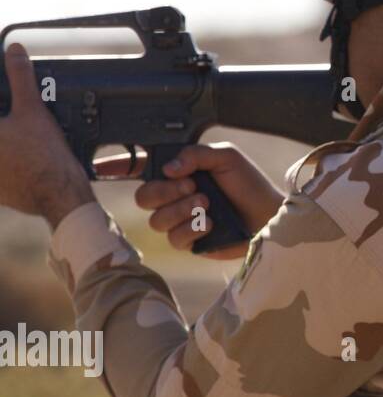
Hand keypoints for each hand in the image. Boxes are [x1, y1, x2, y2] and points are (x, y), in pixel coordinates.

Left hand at [0, 44, 94, 227]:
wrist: (59, 196)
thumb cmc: (44, 154)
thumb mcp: (33, 109)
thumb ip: (19, 78)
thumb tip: (14, 50)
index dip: (5, 101)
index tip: (10, 106)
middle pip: (3, 121)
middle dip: (8, 116)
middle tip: (17, 116)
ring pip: (4, 148)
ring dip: (12, 138)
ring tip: (22, 135)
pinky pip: (3, 171)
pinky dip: (10, 161)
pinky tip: (22, 156)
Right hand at [97, 142, 283, 258]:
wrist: (269, 215)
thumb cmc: (249, 184)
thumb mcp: (226, 157)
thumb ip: (196, 154)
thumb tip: (169, 168)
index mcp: (178, 172)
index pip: (140, 167)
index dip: (118, 167)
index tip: (99, 167)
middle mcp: (173, 196)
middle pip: (142, 196)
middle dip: (164, 191)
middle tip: (193, 186)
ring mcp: (179, 220)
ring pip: (156, 220)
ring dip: (181, 209)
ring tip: (206, 204)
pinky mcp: (189, 241)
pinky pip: (174, 238)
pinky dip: (192, 229)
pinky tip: (210, 223)